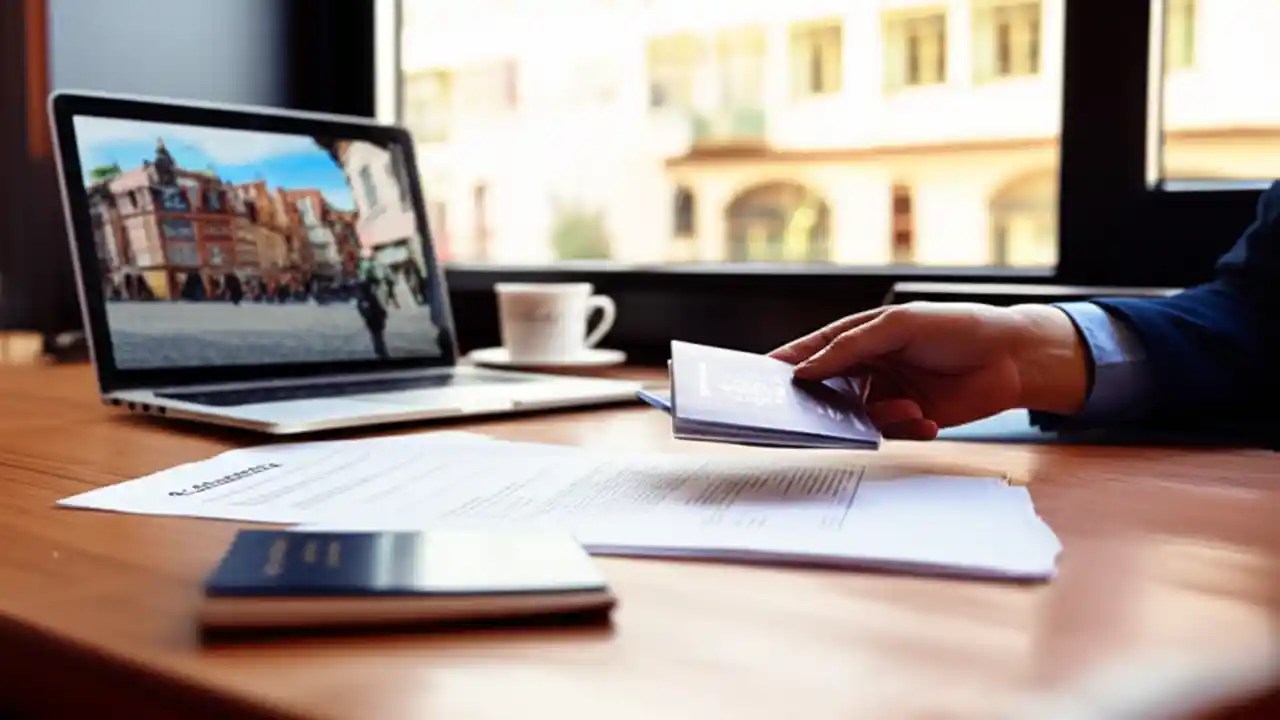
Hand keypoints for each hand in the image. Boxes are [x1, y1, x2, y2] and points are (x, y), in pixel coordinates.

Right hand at [769, 303, 1088, 439]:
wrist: (1012, 357)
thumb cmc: (956, 326)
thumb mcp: (898, 326)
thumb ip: (849, 347)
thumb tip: (806, 370)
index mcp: (860, 338)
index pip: (812, 352)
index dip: (786, 364)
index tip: (760, 380)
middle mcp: (868, 368)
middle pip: (828, 391)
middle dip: (825, 406)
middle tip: (813, 419)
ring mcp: (887, 394)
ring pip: (859, 419)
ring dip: (882, 418)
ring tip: (910, 408)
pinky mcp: (910, 418)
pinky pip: (891, 434)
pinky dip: (907, 430)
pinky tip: (929, 419)